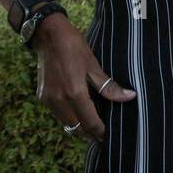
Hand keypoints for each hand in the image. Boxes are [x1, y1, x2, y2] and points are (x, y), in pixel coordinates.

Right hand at [33, 12, 134, 142]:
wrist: (48, 35)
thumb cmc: (74, 47)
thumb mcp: (94, 65)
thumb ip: (109, 86)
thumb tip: (129, 97)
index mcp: (74, 93)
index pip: (90, 122)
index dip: (100, 131)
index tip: (109, 136)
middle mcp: (59, 100)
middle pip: (76, 128)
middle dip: (90, 133)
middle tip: (103, 135)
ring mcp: (48, 100)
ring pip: (66, 124)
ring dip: (78, 127)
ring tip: (93, 126)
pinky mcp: (42, 96)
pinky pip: (58, 114)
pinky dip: (69, 118)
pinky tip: (79, 112)